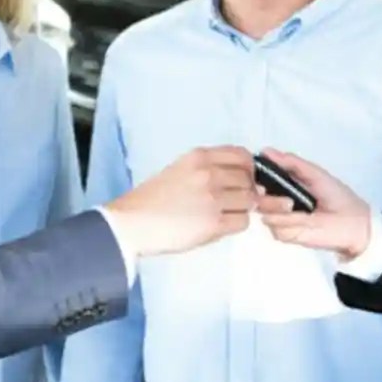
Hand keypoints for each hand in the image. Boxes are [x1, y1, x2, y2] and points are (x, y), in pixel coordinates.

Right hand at [105, 146, 255, 256]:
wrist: (132, 223)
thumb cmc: (153, 200)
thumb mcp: (181, 169)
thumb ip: (210, 168)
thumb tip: (247, 180)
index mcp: (199, 157)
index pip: (243, 156)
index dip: (248, 169)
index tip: (242, 179)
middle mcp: (208, 174)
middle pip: (249, 180)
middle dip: (246, 191)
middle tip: (232, 201)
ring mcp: (212, 198)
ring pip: (250, 201)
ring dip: (241, 209)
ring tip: (223, 214)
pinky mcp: (213, 223)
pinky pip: (242, 222)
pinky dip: (235, 225)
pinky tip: (219, 225)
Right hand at [254, 148, 371, 260]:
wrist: (354, 224)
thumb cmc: (337, 196)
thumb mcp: (315, 174)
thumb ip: (292, 163)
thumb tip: (265, 151)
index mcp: (284, 184)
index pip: (259, 179)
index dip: (254, 176)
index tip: (256, 173)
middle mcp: (278, 201)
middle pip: (256, 198)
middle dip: (265, 196)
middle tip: (281, 197)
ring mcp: (281, 219)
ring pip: (264, 214)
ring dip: (278, 210)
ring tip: (295, 208)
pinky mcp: (287, 236)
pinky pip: (276, 229)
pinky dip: (288, 224)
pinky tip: (303, 222)